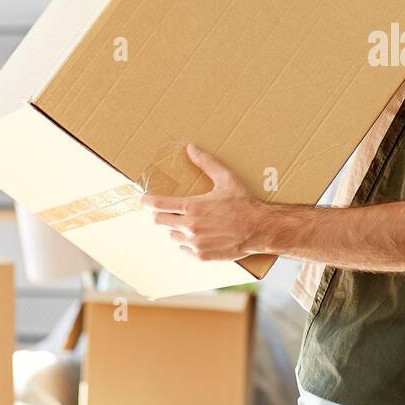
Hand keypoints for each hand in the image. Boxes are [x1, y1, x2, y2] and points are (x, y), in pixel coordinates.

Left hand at [141, 144, 263, 261]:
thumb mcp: (226, 179)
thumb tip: (191, 148)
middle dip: (160, 214)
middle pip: (159, 221)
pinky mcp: (200, 256)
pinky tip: (197, 235)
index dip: (147, 200)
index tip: (144, 199)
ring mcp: (194, 243)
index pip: (158, 204)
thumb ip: (206, 163)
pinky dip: (186, 242)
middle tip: (168, 210)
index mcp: (192, 207)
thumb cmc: (243, 203)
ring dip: (175, 228)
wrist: (259, 229)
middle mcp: (190, 226)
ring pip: (171, 235)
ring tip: (187, 222)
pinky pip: (182, 248)